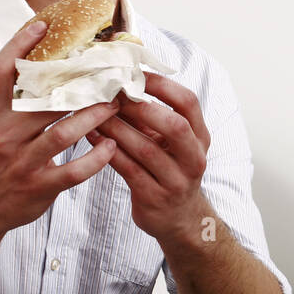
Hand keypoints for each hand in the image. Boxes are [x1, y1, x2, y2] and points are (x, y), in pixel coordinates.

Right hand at [0, 20, 119, 238]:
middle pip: (45, 100)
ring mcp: (22, 163)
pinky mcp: (39, 187)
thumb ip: (13, 98)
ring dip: (95, 116)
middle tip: (108, 72)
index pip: (0, 72)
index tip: (43, 25)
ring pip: (64, 133)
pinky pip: (75, 170)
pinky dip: (97, 157)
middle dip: (81, 84)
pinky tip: (111, 145)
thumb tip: (42, 60)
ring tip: (116, 104)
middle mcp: (4, 136)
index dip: (19, 45)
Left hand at [85, 72, 210, 244]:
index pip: (189, 103)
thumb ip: (155, 117)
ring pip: (146, 149)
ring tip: (96, 114)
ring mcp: (176, 181)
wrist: (178, 219)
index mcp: (200, 138)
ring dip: (118, 128)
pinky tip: (93, 137)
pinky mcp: (154, 198)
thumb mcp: (174, 144)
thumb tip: (122, 81)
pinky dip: (108, 151)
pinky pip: (129, 169)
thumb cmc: (170, 171)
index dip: (162, 85)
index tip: (135, 73)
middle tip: (115, 96)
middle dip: (142, 107)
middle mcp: (194, 159)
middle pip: (175, 126)